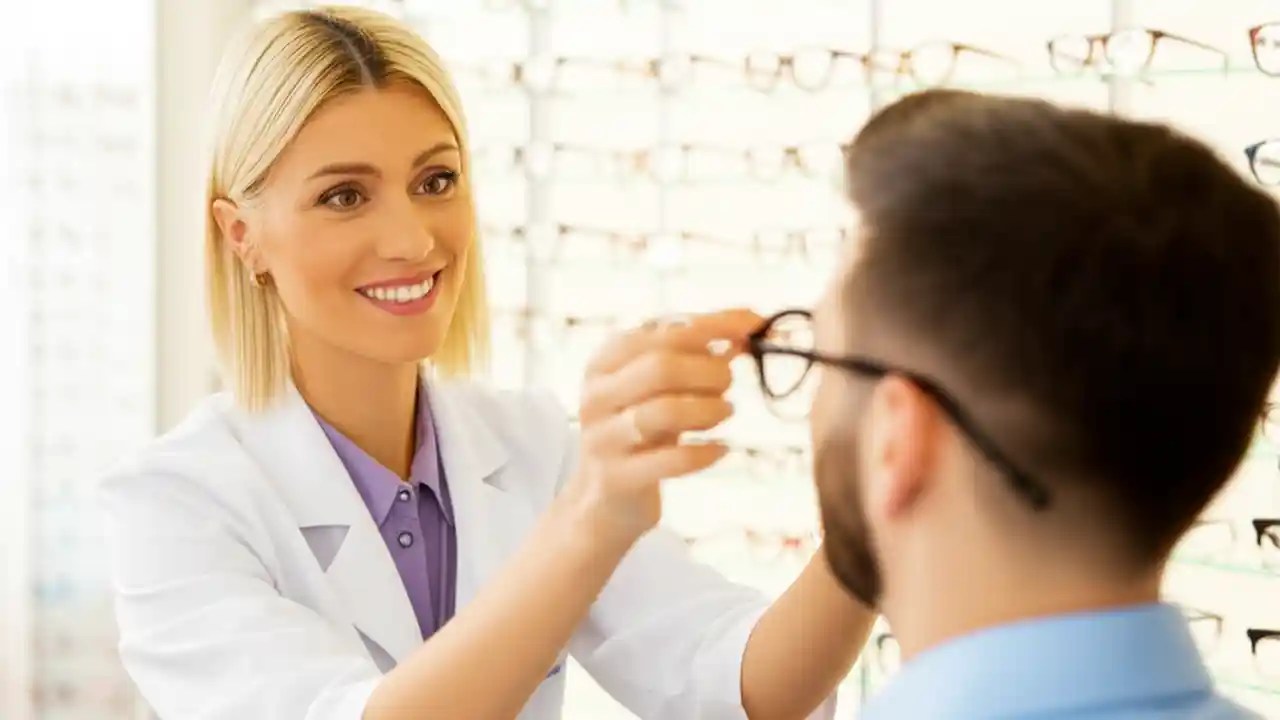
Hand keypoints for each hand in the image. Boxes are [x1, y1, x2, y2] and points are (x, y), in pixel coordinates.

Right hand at [562, 309, 763, 545]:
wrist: (606, 499)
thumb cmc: (643, 430)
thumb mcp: (661, 387)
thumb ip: (699, 350)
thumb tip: (752, 322)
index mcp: (604, 362)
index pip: (663, 332)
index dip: (713, 328)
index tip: (751, 330)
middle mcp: (596, 396)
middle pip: (660, 367)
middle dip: (708, 372)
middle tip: (729, 383)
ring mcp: (602, 438)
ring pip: (665, 411)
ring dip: (709, 409)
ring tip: (726, 412)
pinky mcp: (617, 478)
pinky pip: (671, 460)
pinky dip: (705, 452)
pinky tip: (721, 449)